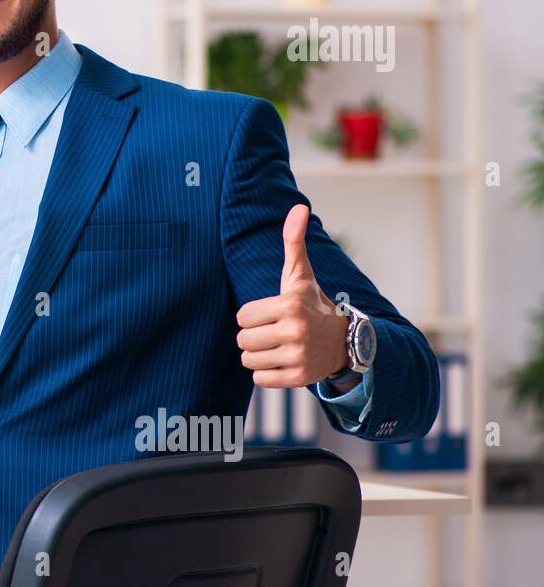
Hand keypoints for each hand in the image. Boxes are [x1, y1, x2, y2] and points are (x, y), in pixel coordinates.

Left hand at [235, 204, 349, 388]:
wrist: (345, 342)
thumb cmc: (313, 304)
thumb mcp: (301, 275)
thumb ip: (293, 242)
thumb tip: (298, 207)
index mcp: (289, 305)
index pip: (242, 317)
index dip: (252, 316)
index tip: (270, 314)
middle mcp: (294, 332)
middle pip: (243, 340)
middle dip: (254, 336)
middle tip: (273, 331)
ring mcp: (298, 357)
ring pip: (248, 361)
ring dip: (258, 356)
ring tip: (277, 346)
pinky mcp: (298, 379)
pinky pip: (259, 379)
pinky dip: (267, 374)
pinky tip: (283, 361)